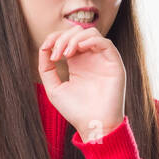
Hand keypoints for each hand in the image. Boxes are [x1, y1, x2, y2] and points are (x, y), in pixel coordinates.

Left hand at [37, 25, 125, 140]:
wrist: (93, 125)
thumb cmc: (76, 111)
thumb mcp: (54, 88)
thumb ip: (46, 69)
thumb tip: (43, 48)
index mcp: (78, 63)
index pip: (67, 39)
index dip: (55, 38)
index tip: (46, 49)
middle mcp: (91, 59)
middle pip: (77, 33)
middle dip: (63, 38)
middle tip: (56, 54)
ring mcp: (103, 60)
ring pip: (91, 33)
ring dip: (75, 38)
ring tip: (66, 53)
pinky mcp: (114, 64)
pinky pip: (105, 42)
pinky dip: (90, 40)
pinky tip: (79, 50)